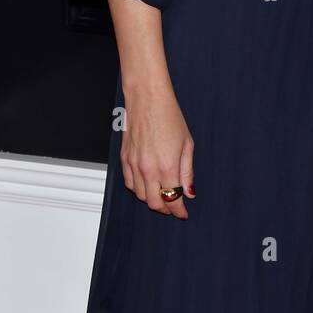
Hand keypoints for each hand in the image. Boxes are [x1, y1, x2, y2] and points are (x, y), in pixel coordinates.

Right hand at [120, 83, 195, 219]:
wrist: (147, 99)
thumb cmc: (169, 116)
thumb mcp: (187, 144)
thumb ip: (187, 171)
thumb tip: (189, 192)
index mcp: (167, 167)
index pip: (172, 199)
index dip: (179, 210)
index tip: (183, 213)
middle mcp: (148, 169)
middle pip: (154, 203)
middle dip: (165, 209)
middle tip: (174, 208)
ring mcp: (133, 165)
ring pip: (140, 195)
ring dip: (151, 200)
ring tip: (162, 196)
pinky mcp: (124, 159)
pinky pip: (129, 183)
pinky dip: (138, 189)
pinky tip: (147, 186)